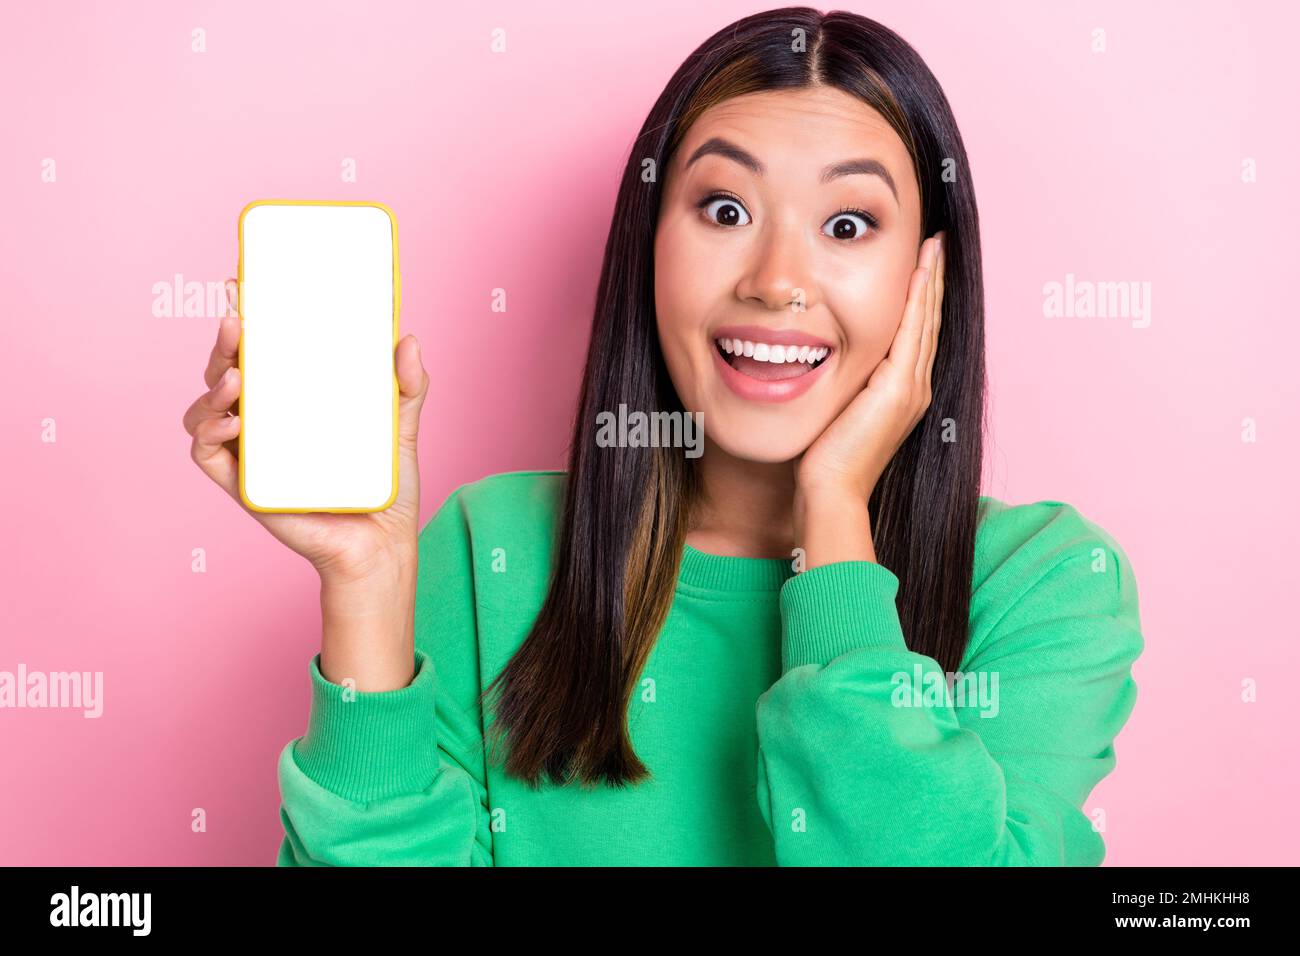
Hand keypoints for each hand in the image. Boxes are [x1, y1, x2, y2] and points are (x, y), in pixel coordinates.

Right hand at [182, 278, 429, 688]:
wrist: (381, 547)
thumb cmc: (384, 488)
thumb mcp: (400, 427)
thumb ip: (407, 385)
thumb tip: (409, 338)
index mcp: (293, 401)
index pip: (261, 352)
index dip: (246, 317)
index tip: (244, 281)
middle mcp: (264, 422)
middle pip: (227, 371)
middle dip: (225, 343)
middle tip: (240, 320)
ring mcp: (250, 453)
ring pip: (206, 408)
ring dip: (212, 385)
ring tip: (239, 376)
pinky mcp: (244, 486)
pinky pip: (207, 454)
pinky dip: (208, 434)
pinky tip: (231, 422)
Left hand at [792, 232, 943, 567]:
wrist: (830, 492)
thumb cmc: (823, 460)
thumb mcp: (837, 409)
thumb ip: (843, 384)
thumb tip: (820, 360)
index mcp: (903, 392)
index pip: (916, 332)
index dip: (922, 296)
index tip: (923, 262)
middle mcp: (916, 387)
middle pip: (929, 320)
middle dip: (933, 279)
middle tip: (938, 241)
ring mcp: (912, 388)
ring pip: (927, 320)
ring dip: (932, 279)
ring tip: (937, 245)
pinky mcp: (900, 388)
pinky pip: (914, 331)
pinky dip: (920, 298)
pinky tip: (921, 270)